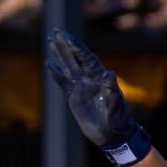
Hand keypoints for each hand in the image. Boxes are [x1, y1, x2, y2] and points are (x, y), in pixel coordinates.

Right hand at [45, 29, 138, 149]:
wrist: (113, 136)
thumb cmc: (118, 121)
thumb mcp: (116, 107)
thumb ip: (112, 91)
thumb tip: (110, 73)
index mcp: (100, 77)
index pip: (86, 57)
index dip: (76, 46)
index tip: (65, 36)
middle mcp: (90, 79)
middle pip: (75, 57)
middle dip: (66, 43)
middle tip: (57, 29)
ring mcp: (81, 87)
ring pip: (68, 66)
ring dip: (60, 54)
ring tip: (51, 40)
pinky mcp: (74, 97)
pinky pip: (63, 82)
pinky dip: (55, 73)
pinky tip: (49, 64)